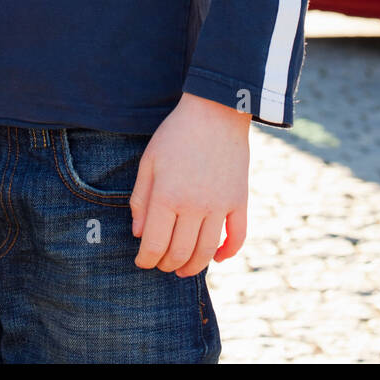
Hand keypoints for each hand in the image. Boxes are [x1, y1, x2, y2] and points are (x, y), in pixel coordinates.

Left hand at [129, 92, 249, 277]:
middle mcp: (195, 205)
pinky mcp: (240, 200)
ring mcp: (220, 205)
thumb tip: (139, 234)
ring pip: (207, 251)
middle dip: (166, 265)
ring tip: (183, 269)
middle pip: (180, 252)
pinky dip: (228, 253)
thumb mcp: (149, 161)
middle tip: (160, 264)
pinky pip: (238, 237)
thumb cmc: (176, 134)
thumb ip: (141, 199)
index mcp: (168, 195)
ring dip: (194, 267)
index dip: (146, 259)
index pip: (154, 244)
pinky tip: (217, 258)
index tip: (142, 261)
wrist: (215, 110)